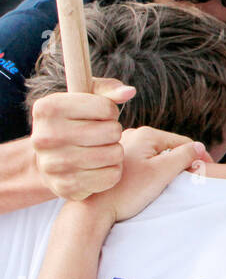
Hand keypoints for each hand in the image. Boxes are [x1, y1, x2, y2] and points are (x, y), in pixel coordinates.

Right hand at [31, 78, 141, 200]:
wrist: (50, 160)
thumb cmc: (74, 123)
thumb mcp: (84, 99)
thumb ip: (107, 91)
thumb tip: (129, 92)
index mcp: (47, 108)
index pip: (106, 108)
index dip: (110, 112)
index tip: (99, 116)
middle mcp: (45, 137)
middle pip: (112, 131)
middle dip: (114, 132)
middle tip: (102, 135)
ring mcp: (53, 165)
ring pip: (115, 154)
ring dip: (115, 151)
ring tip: (101, 149)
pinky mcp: (66, 187)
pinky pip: (112, 176)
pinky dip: (112, 171)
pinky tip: (99, 167)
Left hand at [83, 128, 206, 222]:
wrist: (92, 210)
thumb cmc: (126, 192)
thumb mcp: (162, 172)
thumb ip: (184, 156)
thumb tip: (198, 147)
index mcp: (145, 134)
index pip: (182, 142)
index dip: (197, 157)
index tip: (206, 172)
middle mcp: (132, 135)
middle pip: (168, 147)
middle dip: (180, 162)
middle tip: (188, 180)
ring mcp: (121, 147)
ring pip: (154, 155)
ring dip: (165, 167)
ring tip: (168, 184)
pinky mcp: (115, 161)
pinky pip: (141, 161)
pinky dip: (150, 170)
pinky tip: (148, 184)